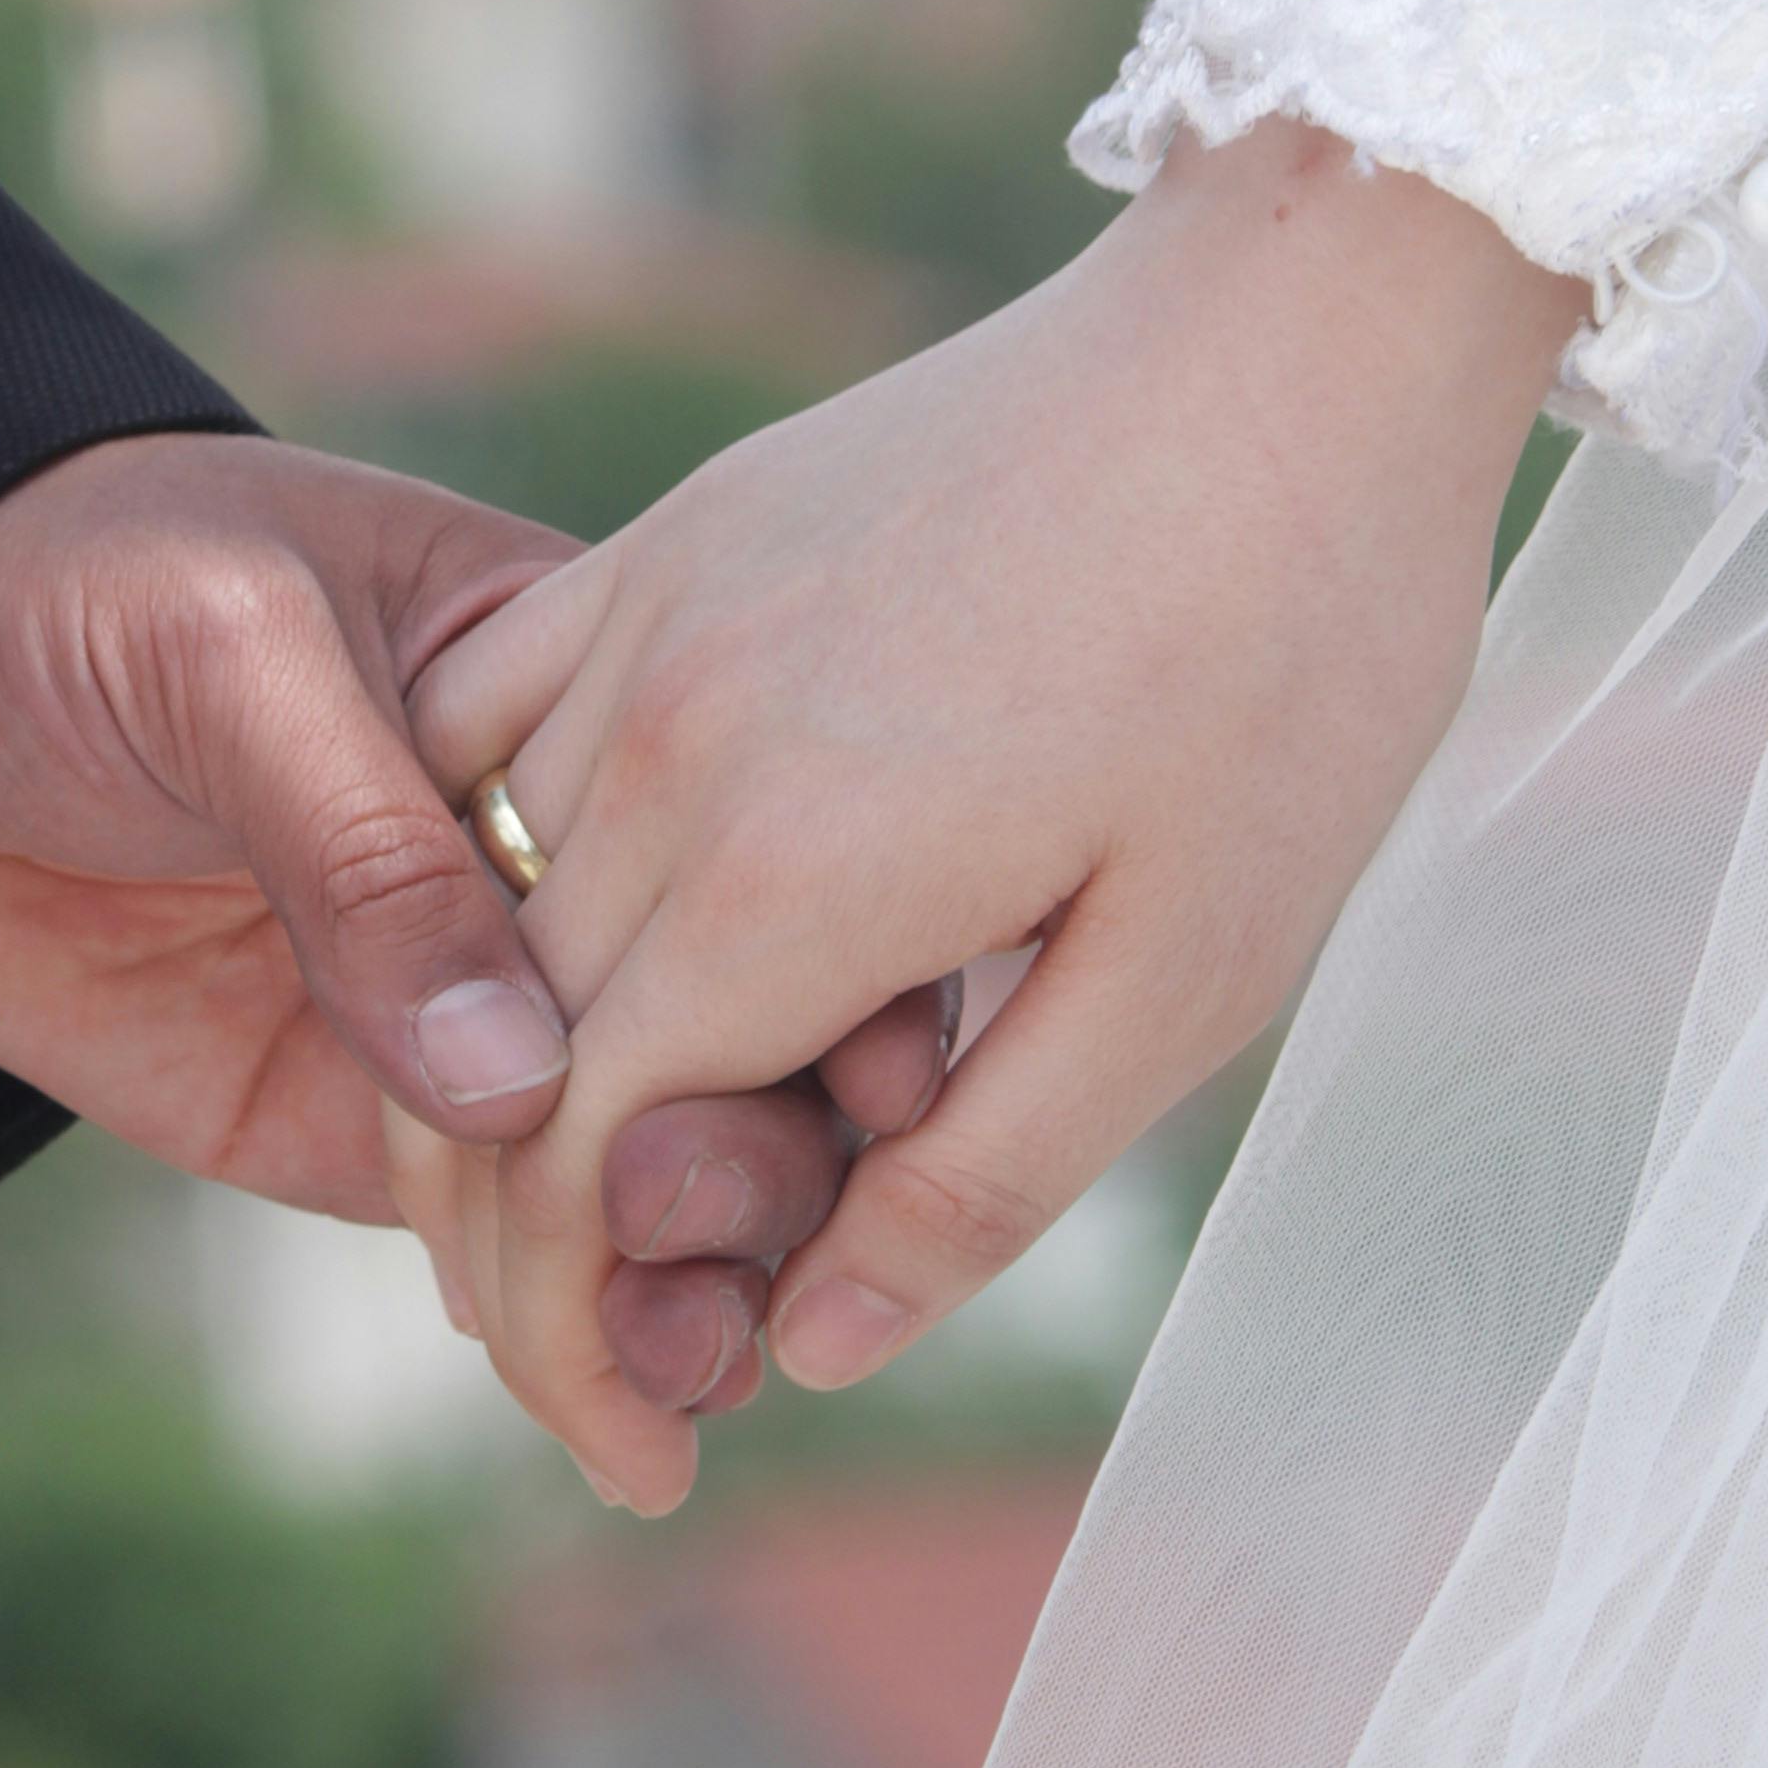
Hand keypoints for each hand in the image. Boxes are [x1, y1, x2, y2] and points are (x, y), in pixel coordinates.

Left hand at [0, 431, 855, 1411]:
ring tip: (684, 1384)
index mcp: (589, 693)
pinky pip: (499, 1239)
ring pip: (637, 1165)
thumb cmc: (63, 586)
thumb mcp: (227, 651)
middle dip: (761, 1169)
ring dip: (687, 1284)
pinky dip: (563, 1330)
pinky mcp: (366, 1116)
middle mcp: (565, 863)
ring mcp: (471, 1003)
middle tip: (738, 1279)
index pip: (767, 835)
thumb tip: (517, 1079)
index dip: (844, 964)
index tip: (880, 1088)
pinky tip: (607, 1414)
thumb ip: (365, 846)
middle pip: (736, 1030)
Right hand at [403, 129, 1583, 1507]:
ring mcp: (648, 615)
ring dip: (496, 1067)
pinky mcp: (675, 536)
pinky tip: (564, 942)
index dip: (563, 1323)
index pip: (565, 1153)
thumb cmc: (1291, 654)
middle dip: (521, 1240)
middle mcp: (665, 741)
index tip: (636, 1440)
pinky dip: (482, 863)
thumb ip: (983, 1174)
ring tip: (606, 1196)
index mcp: (789, 875)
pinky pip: (487, 718)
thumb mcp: (1193, 971)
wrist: (1292, 327)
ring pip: (475, 900)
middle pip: (490, 1047)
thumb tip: (814, 1349)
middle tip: (627, 1371)